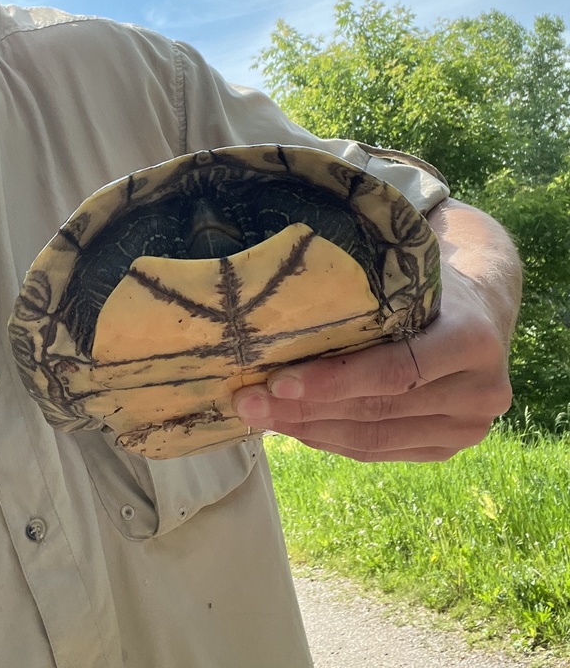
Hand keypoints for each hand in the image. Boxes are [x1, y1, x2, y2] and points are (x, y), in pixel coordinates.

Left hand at [232, 260, 513, 461]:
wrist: (482, 307)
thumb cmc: (431, 283)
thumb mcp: (408, 277)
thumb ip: (365, 300)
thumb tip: (273, 318)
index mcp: (473, 340)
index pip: (393, 371)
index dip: (332, 381)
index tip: (276, 381)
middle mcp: (481, 392)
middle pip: (377, 410)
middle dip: (305, 409)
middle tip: (248, 402)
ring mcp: (468, 428)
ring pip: (373, 439)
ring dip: (309, 430)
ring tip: (259, 416)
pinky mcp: (448, 448)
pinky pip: (379, 452)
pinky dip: (330, 439)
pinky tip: (293, 426)